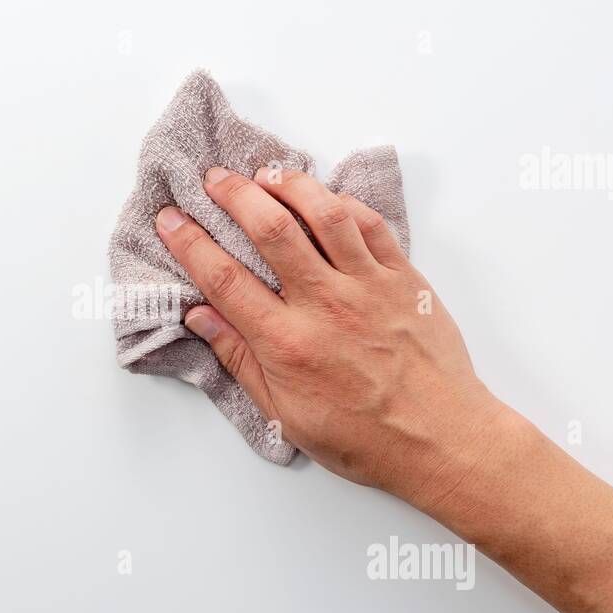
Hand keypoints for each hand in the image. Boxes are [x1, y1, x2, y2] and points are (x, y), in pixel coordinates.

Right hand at [156, 166, 508, 506]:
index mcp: (288, 344)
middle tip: (213, 179)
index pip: (225, 279)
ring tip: (264, 174)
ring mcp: (368, 286)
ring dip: (289, 185)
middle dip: (234, 196)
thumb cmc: (363, 437)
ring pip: (323, 213)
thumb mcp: (286, 414)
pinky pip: (371, 225)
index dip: (190, 243)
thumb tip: (201, 316)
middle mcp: (325, 306)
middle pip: (270, 230)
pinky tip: (323, 198)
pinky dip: (343, 203)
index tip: (171, 220)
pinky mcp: (404, 278)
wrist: (441, 439)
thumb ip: (240, 360)